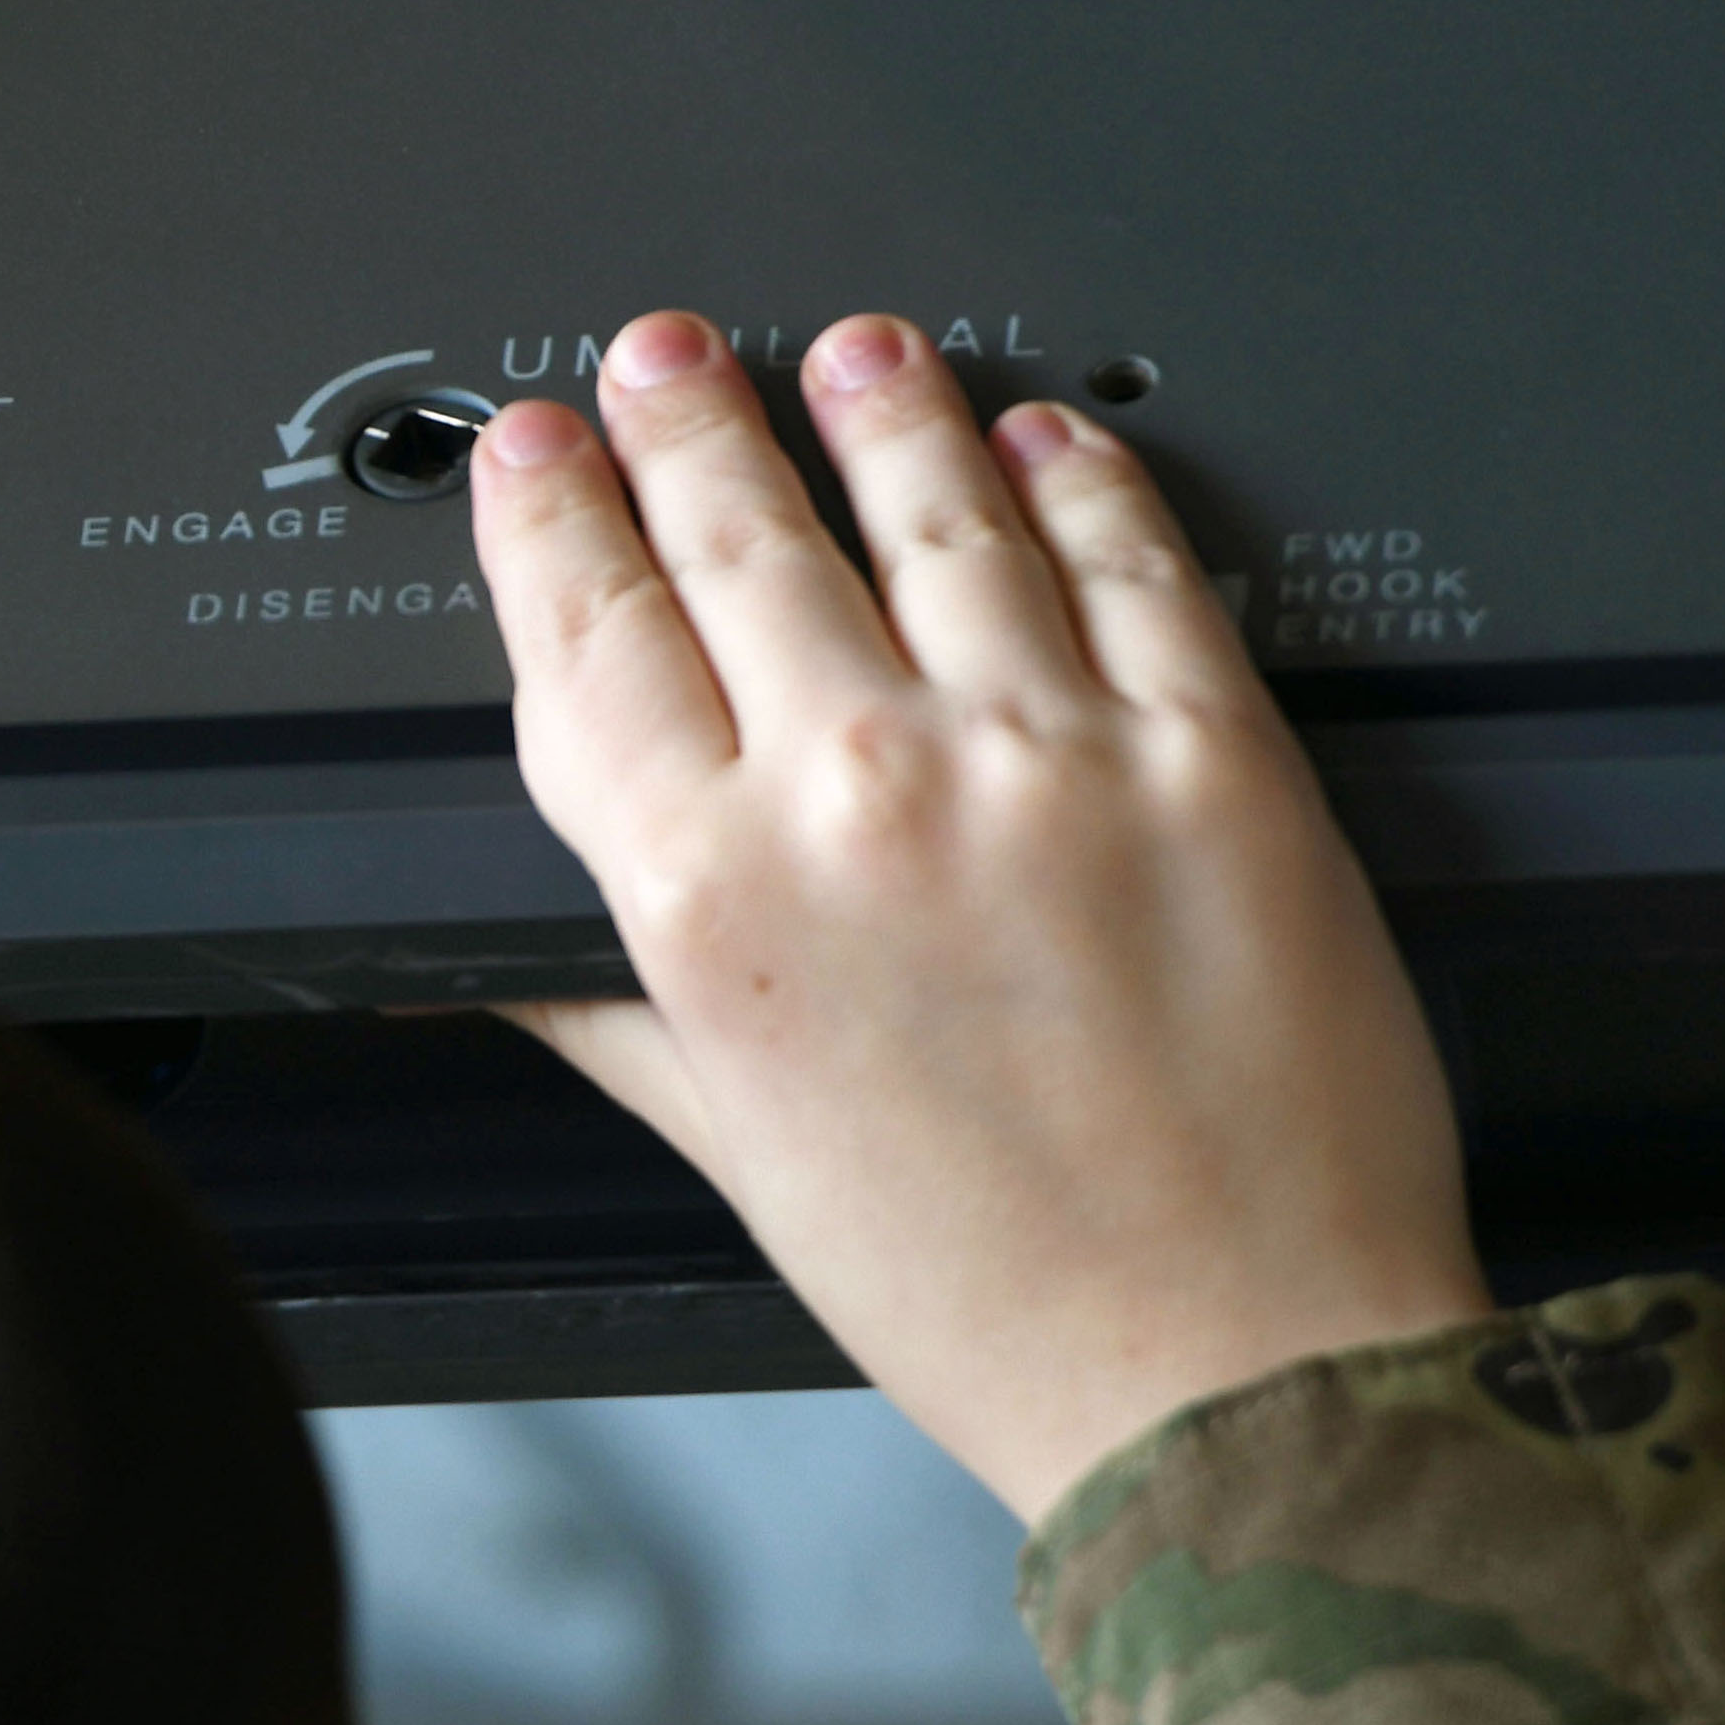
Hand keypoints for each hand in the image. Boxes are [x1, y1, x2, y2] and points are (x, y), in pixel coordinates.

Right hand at [474, 313, 1491, 1521]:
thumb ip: (608, 1011)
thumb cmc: (990, 1294)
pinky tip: (1046, 439)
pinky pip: (1130, 562)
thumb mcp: (739, 1153)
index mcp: (714, 900)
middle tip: (667, 353)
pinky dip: (1076, 479)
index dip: (551, 517)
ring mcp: (1046, 760)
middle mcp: (862, 799)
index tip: (538, 452)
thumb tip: (494, 957)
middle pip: (741, 536)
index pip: (589, 639)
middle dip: (689, 415)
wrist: (1231, 1372)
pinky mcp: (1213, 758)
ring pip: (933, 507)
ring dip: (878, 406)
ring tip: (854, 352)